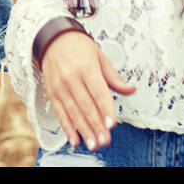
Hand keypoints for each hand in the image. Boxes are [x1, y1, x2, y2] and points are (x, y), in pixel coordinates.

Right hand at [39, 31, 135, 149]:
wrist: (53, 39)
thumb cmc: (79, 47)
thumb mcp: (100, 57)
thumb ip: (114, 77)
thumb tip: (131, 90)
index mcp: (87, 68)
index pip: (98, 92)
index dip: (105, 109)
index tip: (112, 123)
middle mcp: (72, 78)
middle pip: (86, 105)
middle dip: (96, 125)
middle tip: (105, 140)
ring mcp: (60, 86)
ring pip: (73, 112)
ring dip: (83, 130)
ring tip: (93, 144)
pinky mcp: (52, 93)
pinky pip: (59, 113)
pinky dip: (67, 127)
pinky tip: (74, 139)